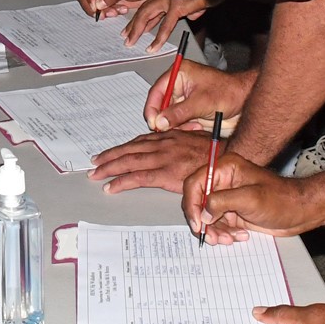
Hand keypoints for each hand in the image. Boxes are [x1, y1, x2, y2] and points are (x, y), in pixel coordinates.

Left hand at [89, 129, 213, 195]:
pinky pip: (138, 178)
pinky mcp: (166, 174)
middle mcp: (163, 145)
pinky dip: (121, 182)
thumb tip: (176, 142)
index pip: (139, 141)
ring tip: (96, 175)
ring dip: (109, 168)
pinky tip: (111, 187)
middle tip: (94, 163)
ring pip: (129, 162)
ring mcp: (163, 159)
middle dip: (109, 157)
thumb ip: (182, 141)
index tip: (110, 153)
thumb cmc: (217, 153)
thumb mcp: (196, 139)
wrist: (230, 159)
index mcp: (169, 137)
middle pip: (129, 150)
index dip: (122, 147)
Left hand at [124, 0, 210, 46]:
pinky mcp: (178, 5)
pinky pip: (166, 25)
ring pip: (146, 15)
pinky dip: (158, 38)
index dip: (139, 17)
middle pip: (142, 10)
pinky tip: (154, 47)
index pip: (148, 5)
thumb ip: (190, 8)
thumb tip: (191, 16)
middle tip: (125, 37)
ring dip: (136, 30)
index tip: (131, 27)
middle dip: (132, 25)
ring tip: (130, 43)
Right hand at [144, 60, 252, 131]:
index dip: (152, 107)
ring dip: (176, 125)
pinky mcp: (189, 112)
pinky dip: (184, 129)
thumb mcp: (202, 102)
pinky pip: (178, 124)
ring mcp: (184, 100)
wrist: (246, 103)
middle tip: (167, 129)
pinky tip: (196, 127)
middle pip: (160, 105)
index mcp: (180, 74)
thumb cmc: (230, 92)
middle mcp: (179, 86)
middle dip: (165, 119)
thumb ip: (179, 112)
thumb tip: (160, 121)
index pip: (157, 90)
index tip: (153, 121)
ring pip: (168, 117)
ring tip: (191, 126)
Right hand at [186, 149, 311, 237]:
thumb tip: (203, 213)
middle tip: (209, 236)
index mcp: (225, 168)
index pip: (195, 183)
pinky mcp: (231, 212)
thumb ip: (221, 202)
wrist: (298, 213)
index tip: (198, 222)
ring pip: (206, 217)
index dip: (192, 203)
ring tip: (228, 239)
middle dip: (202, 221)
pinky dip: (224, 234)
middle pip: (197, 201)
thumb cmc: (280, 200)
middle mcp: (222, 181)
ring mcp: (226, 198)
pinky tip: (238, 236)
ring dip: (214, 231)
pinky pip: (217, 225)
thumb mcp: (250, 199)